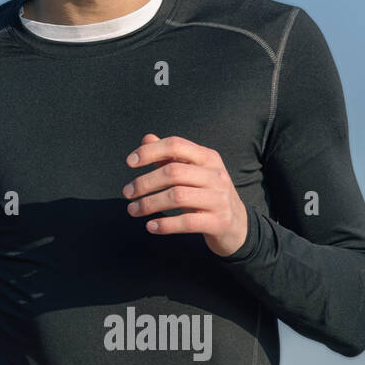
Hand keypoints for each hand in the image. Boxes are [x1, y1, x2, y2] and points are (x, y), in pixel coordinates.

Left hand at [122, 133, 249, 256]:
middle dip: (144, 182)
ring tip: (132, 210)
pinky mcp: (219, 222)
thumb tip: (147, 138)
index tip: (129, 162)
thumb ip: (170, 156)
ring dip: (149, 204)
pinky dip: (165, 224)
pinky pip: (186, 222)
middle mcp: (216, 175)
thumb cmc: (207, 194)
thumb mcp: (192, 172)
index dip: (150, 151)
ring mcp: (219, 199)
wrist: (238, 226)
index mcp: (208, 158)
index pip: (176, 145)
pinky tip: (150, 226)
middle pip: (173, 172)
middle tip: (127, 193)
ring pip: (177, 196)